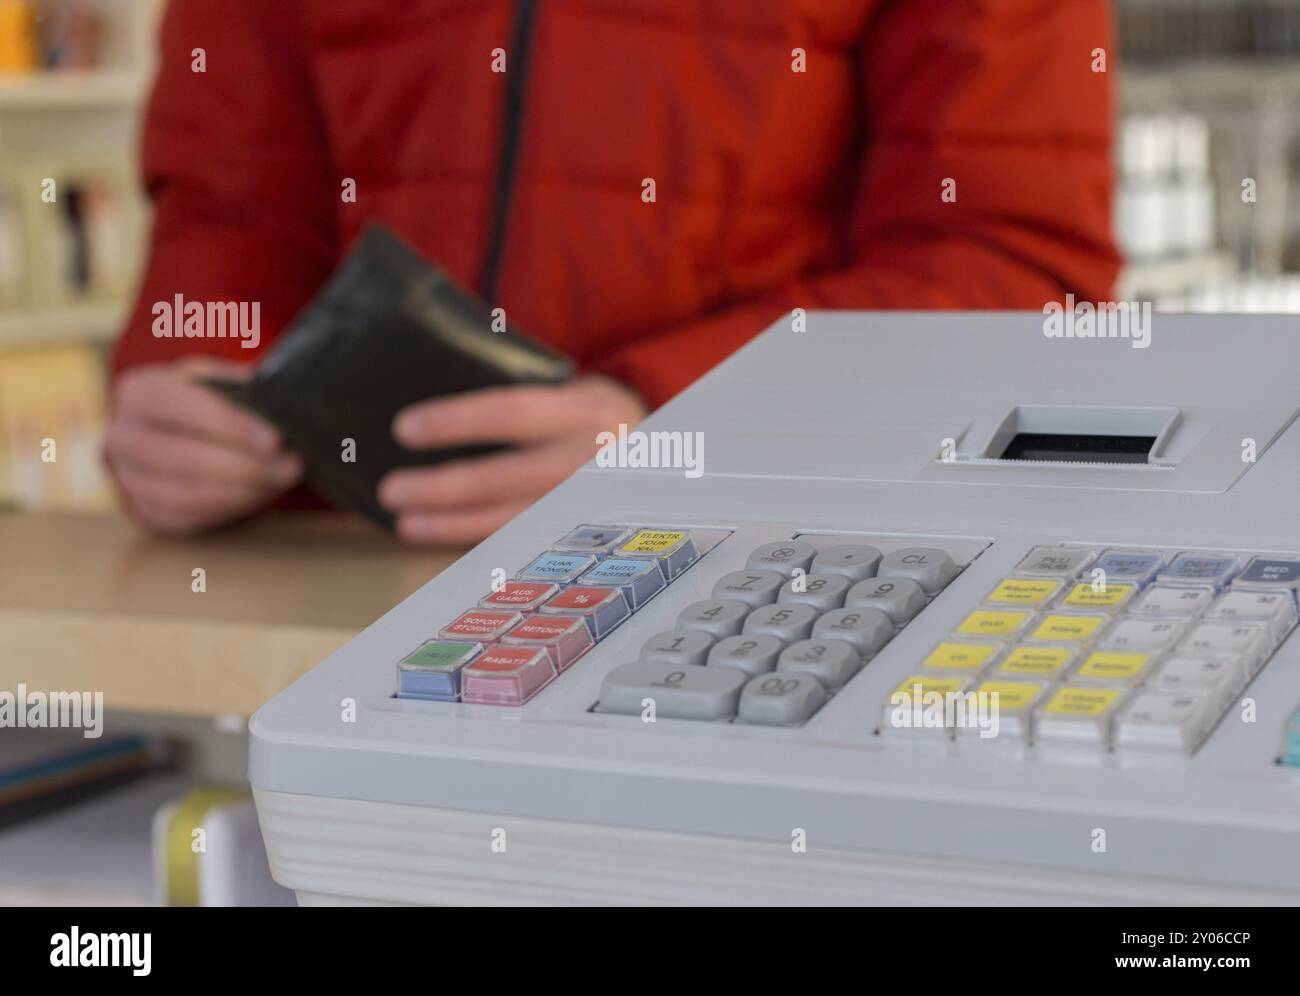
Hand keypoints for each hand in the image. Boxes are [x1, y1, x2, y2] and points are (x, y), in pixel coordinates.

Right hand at [104, 357, 303, 534]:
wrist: (171, 430)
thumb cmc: (206, 402)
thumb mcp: (220, 383)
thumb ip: (244, 393)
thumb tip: (285, 412)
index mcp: (140, 392)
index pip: (181, 407)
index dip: (230, 426)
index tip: (275, 440)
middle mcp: (122, 435)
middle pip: (180, 457)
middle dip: (244, 467)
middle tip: (291, 467)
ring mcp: (127, 477)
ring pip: (183, 494)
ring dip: (241, 493)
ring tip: (281, 481)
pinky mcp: (144, 510)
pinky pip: (187, 517)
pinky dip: (229, 508)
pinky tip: (259, 495)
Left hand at [379, 375, 646, 544]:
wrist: (674, 459)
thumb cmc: (601, 419)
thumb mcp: (578, 394)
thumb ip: (531, 400)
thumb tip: (443, 412)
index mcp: (584, 410)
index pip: (510, 413)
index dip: (455, 422)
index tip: (405, 428)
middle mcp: (589, 461)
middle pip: (502, 477)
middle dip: (441, 487)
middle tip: (391, 489)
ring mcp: (587, 505)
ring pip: (508, 520)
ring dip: (450, 524)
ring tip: (404, 520)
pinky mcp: (582, 535)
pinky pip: (520, 541)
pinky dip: (476, 541)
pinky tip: (442, 537)